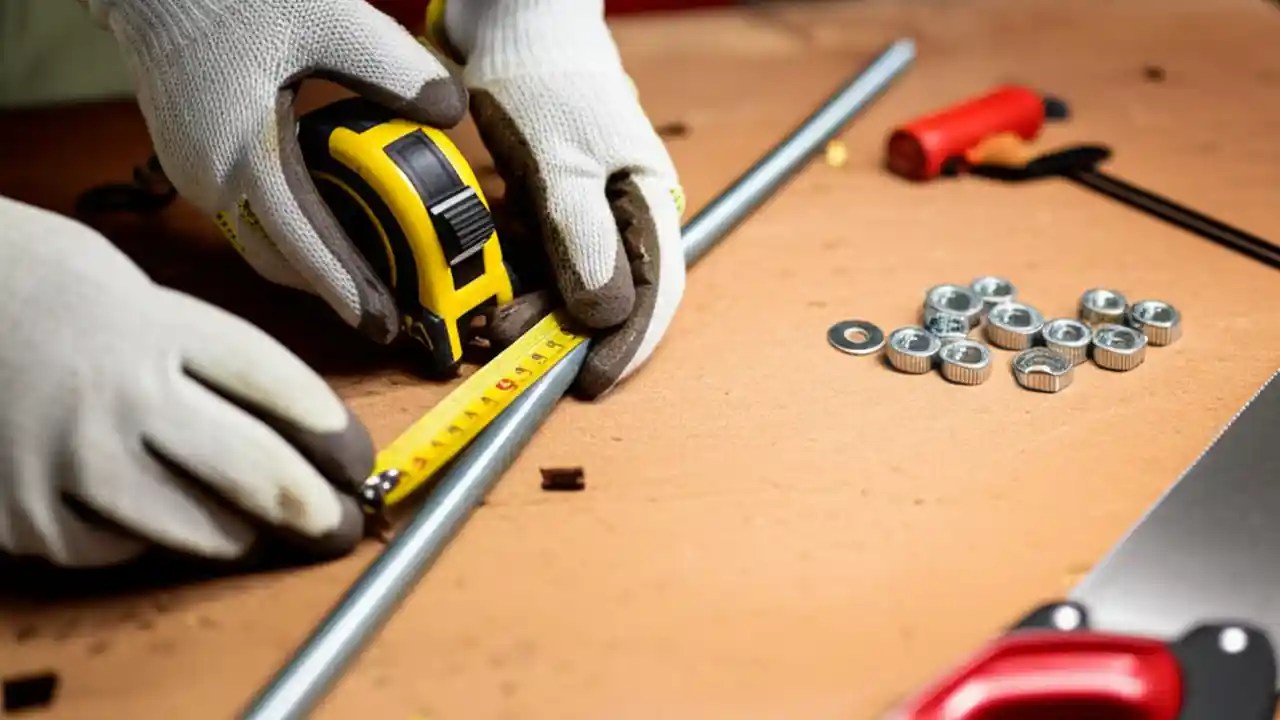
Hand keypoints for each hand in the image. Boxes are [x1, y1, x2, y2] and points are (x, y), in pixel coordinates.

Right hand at [0, 198, 373, 567]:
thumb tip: (293, 428)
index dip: (334, 435)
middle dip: (316, 508)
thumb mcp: (138, 295)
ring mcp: (70, 458)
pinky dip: (144, 538)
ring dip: (243, 535)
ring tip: (257, 529)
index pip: (281, 388)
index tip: (357, 461)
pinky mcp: (24, 515)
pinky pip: (119, 550)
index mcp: (160, 325)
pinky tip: (145, 512)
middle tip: (338, 522)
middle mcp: (120, 392)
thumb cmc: (45, 292)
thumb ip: (206, 358)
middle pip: (258, 471)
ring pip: (202, 530)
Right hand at [87, 0, 467, 341]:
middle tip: (384, 315)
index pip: (305, 243)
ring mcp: (195, 174)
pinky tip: (321, 232)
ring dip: (308, 268)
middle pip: (280, 261)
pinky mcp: (189, 163)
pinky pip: (245, 220)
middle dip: (333, 292)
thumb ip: (394, 68)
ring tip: (360, 283)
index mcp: (247, 152)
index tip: (383, 323)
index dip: (347, 289)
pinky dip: (286, 238)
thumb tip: (450, 112)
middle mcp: (214, 177)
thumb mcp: (331, 20)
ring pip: (260, 245)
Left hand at [440, 0, 685, 398]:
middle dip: (563, 330)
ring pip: (568, 281)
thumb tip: (606, 317)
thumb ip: (584, 240)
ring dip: (533, 308)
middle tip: (515, 349)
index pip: (654, 293)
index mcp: (648, 203)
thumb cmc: (547, 80)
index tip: (590, 383)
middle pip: (608, 294)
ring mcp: (586, 209)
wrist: (513, 22)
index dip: (627, 344)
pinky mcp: (550, 202)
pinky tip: (488, 288)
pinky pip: (538, 256)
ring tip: (490, 323)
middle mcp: (624, 214)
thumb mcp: (561, 164)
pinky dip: (515, 276)